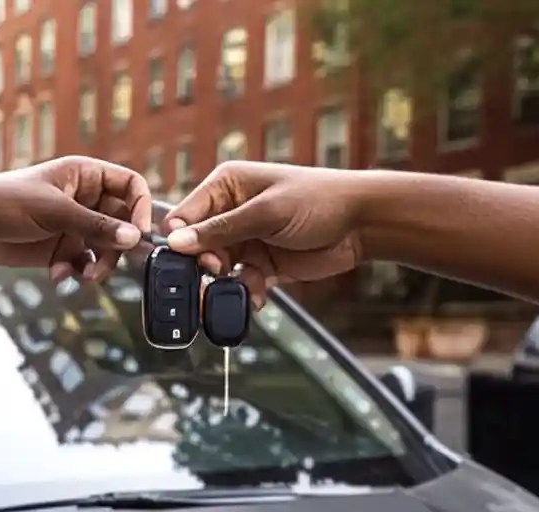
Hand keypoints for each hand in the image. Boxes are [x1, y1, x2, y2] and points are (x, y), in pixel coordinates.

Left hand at [0, 156, 151, 281]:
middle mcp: (86, 198)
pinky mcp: (63, 248)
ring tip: (85, 275)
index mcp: (86, 175)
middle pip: (124, 222)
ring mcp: (75, 224)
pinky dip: (79, 271)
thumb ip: (96, 226)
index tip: (139, 234)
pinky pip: (87, 262)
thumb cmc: (7, 202)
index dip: (140, 208)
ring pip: (108, 247)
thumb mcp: (55, 212)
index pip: (131, 186)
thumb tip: (135, 239)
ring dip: (101, 264)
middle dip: (119, 245)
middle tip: (110, 262)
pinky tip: (58, 274)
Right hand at [164, 161, 365, 307]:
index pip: (185, 214)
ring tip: (236, 290)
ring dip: (223, 284)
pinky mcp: (262, 264)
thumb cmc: (318, 201)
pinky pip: (240, 283)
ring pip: (217, 270)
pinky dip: (245, 293)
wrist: (362, 224)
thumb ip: (221, 230)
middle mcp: (231, 212)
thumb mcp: (266, 213)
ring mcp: (246, 239)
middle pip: (197, 247)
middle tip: (218, 272)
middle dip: (204, 265)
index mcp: (226, 186)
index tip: (190, 259)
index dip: (181, 239)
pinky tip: (257, 297)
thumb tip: (176, 241)